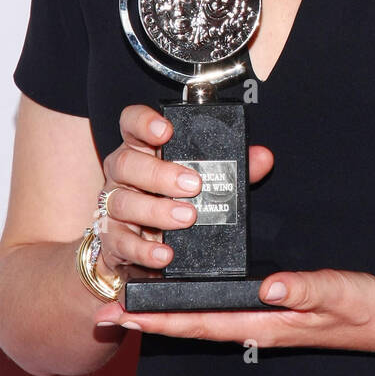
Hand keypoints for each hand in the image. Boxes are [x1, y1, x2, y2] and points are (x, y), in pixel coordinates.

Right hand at [92, 104, 273, 281]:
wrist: (142, 244)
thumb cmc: (174, 199)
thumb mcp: (204, 179)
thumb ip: (232, 167)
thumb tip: (262, 158)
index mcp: (142, 149)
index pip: (131, 123)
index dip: (144, 122)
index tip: (165, 130)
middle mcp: (122, 173)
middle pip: (126, 163)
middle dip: (159, 173)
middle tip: (193, 185)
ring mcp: (113, 205)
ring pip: (122, 202)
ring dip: (156, 211)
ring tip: (187, 218)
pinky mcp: (112, 239)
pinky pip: (121, 243)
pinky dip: (144, 250)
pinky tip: (165, 253)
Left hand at [94, 267, 374, 354]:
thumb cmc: (362, 307)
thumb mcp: (338, 292)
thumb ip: (305, 289)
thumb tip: (270, 287)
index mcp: (265, 323)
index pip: (202, 323)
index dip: (161, 320)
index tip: (123, 315)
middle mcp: (255, 326)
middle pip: (190, 325)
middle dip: (147, 321)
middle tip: (104, 313)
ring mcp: (260, 321)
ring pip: (201, 319)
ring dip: (164, 314)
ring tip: (128, 306)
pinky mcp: (268, 311)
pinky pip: (220, 310)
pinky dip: (192, 305)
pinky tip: (181, 296)